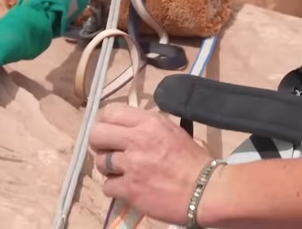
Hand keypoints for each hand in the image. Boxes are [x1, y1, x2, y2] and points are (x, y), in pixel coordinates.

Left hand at [87, 103, 214, 223]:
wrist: (205, 190)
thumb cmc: (193, 161)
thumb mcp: (172, 131)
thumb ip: (148, 126)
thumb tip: (128, 127)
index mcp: (149, 122)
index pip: (111, 112)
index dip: (105, 122)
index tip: (109, 131)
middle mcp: (137, 139)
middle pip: (96, 134)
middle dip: (99, 144)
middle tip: (109, 152)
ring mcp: (132, 165)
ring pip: (99, 162)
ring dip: (108, 168)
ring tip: (121, 172)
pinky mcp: (130, 189)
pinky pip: (107, 186)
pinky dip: (115, 188)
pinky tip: (127, 188)